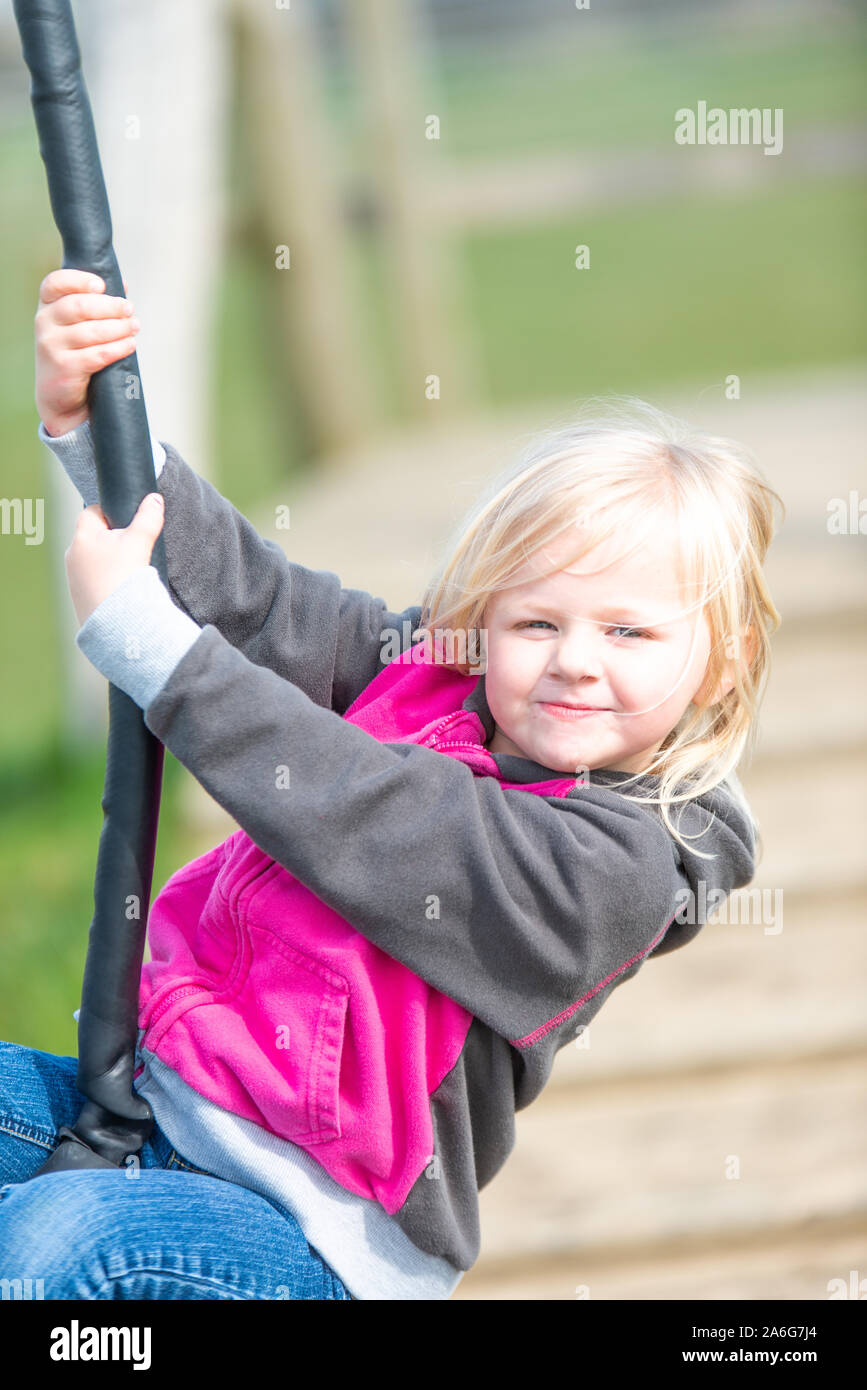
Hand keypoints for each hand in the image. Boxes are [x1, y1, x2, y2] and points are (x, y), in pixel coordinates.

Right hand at [35, 269, 138, 436]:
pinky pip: (96, 354)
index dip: (78, 280)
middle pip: (78, 306)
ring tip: (134, 327)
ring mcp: (51, 346)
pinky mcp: (64, 368)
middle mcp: (44, 323)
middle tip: (129, 309)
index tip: (101, 285)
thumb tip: (124, 285)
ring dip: (118, 328)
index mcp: (47, 307)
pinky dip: (117, 348)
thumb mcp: (77, 326)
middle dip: (109, 306)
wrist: (59, 397)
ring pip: (90, 331)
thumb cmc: (74, 355)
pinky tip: (130, 345)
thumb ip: (95, 304)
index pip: (55, 283)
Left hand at [65, 493, 164, 626]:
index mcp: (82, 536)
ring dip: (108, 561)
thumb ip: (148, 517)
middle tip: (134, 548)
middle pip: (94, 536)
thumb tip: (154, 498)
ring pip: (93, 559)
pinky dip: (105, 581)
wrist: (117, 622)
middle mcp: (72, 555)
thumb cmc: (125, 577)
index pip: (93, 511)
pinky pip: (92, 581)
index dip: (112, 514)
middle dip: (112, 539)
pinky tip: (121, 589)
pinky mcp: (78, 597)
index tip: (128, 523)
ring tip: (129, 572)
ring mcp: (73, 578)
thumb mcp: (140, 542)